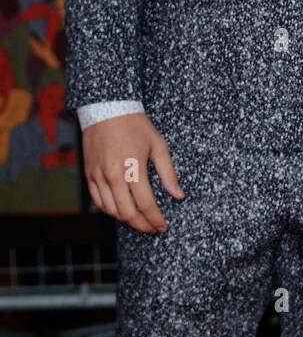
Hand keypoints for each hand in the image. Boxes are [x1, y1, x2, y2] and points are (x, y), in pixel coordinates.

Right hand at [82, 112, 183, 233]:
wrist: (106, 108)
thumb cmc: (135, 125)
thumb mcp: (158, 145)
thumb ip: (168, 173)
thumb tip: (178, 195)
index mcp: (133, 169)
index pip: (146, 205)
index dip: (156, 219)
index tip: (163, 226)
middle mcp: (113, 176)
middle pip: (127, 213)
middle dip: (142, 225)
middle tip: (153, 228)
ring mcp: (98, 177)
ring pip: (111, 211)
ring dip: (126, 220)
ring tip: (139, 221)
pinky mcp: (89, 175)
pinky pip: (98, 202)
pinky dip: (110, 211)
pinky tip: (121, 211)